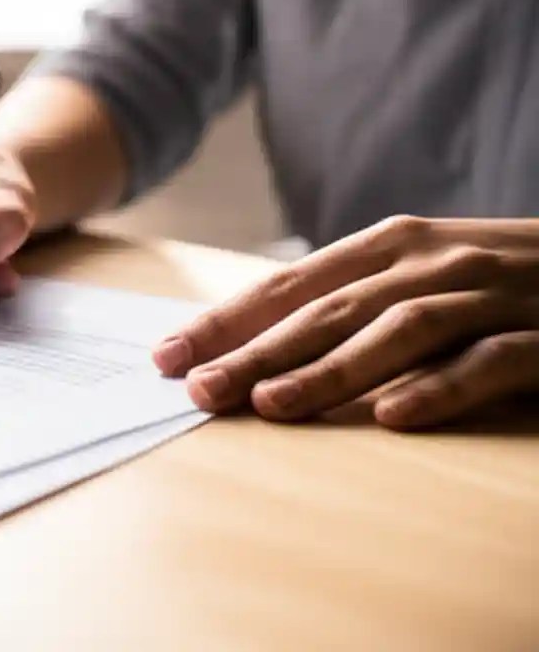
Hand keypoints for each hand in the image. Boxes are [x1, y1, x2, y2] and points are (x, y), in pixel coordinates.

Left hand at [152, 216, 538, 429]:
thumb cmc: (497, 280)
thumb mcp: (416, 275)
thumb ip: (346, 302)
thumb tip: (248, 345)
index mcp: (391, 245)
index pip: (291, 285)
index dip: (226, 320)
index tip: (165, 356)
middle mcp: (433, 261)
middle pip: (329, 310)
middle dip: (257, 350)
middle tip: (197, 389)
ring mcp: (492, 295)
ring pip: (399, 331)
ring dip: (331, 370)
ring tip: (271, 405)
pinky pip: (491, 362)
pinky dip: (442, 386)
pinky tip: (395, 417)